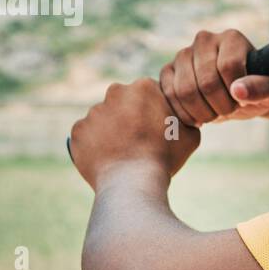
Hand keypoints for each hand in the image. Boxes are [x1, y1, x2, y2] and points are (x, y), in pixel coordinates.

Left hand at [69, 79, 199, 189]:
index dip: (153, 111)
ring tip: (123, 154)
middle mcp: (115, 93)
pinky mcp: (78, 130)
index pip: (148, 94)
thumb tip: (181, 118)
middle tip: (139, 141)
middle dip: (129, 117)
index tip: (156, 128)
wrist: (133, 182)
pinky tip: (108, 159)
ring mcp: (93, 111)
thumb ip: (183, 119)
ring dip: (111, 131)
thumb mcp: (191, 135)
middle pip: (123, 103)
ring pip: (104, 119)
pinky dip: (95, 145)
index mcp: (143, 88)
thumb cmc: (165, 157)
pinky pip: (87, 136)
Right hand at [159, 29, 268, 126]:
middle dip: (221, 106)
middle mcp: (204, 40)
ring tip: (215, 114)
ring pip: (185, 90)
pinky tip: (198, 116)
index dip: (236, 92)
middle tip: (229, 110)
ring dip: (203, 112)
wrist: (238, 97)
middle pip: (206, 82)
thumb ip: (262, 88)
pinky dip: (184, 113)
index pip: (228, 67)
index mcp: (231, 38)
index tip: (243, 98)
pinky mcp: (167, 71)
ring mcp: (183, 54)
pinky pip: (169, 95)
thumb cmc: (258, 90)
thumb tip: (238, 90)